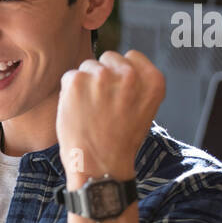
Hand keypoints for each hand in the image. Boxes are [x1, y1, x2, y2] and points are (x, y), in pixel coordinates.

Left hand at [56, 49, 164, 183]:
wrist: (101, 166)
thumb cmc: (120, 142)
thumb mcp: (144, 110)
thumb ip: (137, 84)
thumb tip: (118, 66)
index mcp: (152, 81)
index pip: (132, 56)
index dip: (121, 73)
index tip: (118, 91)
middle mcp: (130, 74)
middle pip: (108, 58)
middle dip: (103, 76)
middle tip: (102, 104)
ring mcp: (102, 76)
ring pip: (87, 67)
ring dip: (85, 84)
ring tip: (90, 111)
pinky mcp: (77, 81)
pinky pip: (69, 77)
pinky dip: (69, 92)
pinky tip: (77, 111)